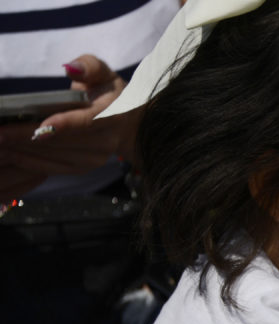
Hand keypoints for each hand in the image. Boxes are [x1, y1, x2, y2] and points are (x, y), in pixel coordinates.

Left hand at [0, 55, 138, 197]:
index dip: (63, 125)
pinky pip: (53, 168)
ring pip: (55, 157)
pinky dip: (30, 162)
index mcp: (112, 115)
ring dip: (25, 152)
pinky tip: (10, 154)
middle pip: (63, 142)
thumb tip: (71, 68)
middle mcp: (106, 141)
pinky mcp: (83, 168)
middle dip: (28, 138)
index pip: (87, 122)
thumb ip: (89, 65)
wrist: (130, 126)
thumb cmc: (110, 94)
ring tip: (0, 143)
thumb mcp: (104, 73)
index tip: (37, 127)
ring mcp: (95, 158)